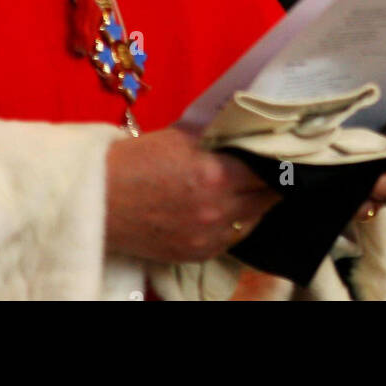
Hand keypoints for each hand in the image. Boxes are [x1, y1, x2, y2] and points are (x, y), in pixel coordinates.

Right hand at [105, 127, 279, 261]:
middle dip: (273, 182)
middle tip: (278, 169)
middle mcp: (218, 209)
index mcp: (217, 175)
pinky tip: (237, 210)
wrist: (99, 199)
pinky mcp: (196, 254)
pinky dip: (239, 224)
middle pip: (267, 197)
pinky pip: (233, 240)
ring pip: (253, 220)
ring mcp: (208, 236)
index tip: (287, 152)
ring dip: (259, 204)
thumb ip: (220, 138)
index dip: (280, 160)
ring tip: (260, 189)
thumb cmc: (138, 160)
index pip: (269, 170)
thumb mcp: (183, 137)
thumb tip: (248, 132)